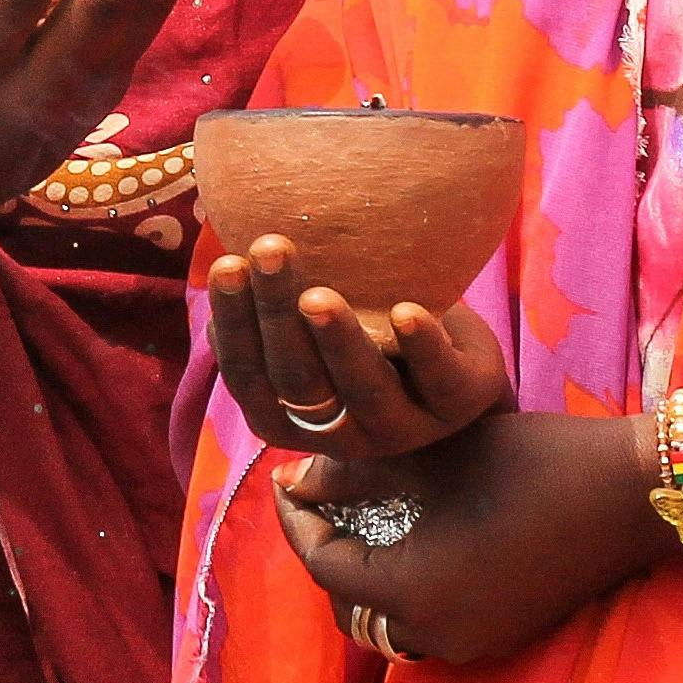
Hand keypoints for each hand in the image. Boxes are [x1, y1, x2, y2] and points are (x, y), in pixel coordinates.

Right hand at [201, 234, 510, 462]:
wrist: (458, 373)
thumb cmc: (368, 339)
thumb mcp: (314, 345)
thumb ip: (271, 329)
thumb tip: (220, 288)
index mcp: (294, 421)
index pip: (250, 378)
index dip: (234, 325)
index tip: (228, 264)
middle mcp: (344, 433)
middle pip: (300, 381)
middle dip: (278, 315)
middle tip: (269, 250)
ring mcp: (405, 425)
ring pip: (366, 390)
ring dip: (341, 341)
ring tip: (317, 294)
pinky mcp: (461, 402)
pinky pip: (440, 379)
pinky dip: (422, 345)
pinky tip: (404, 310)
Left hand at [266, 411, 673, 669]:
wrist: (632, 494)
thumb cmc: (528, 462)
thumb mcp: (429, 457)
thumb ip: (354, 473)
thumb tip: (297, 480)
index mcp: (411, 593)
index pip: (323, 564)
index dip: (296, 519)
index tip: (284, 476)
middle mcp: (436, 635)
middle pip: (348, 601)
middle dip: (327, 547)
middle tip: (319, 493)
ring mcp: (473, 642)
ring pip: (385, 615)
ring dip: (364, 568)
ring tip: (358, 510)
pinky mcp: (501, 634)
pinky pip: (426, 617)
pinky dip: (403, 581)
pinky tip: (407, 531)